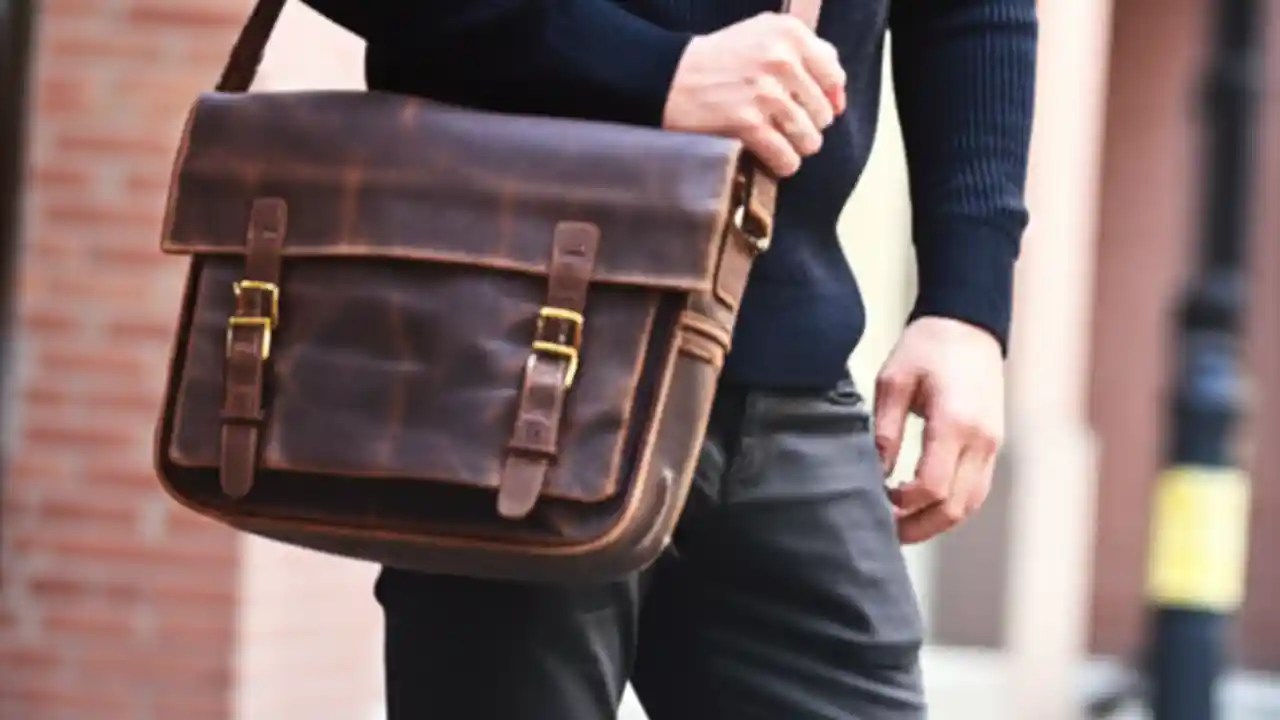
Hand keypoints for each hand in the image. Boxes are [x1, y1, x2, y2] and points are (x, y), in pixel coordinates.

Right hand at [663, 12, 846, 176]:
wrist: (669, 78)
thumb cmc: (721, 60)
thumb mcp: (764, 35)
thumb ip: (809, 54)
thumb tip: (840, 99)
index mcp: (789, 33)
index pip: (834, 77)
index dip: (826, 98)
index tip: (808, 106)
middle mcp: (781, 59)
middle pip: (823, 114)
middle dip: (805, 124)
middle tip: (779, 122)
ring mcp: (765, 93)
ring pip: (809, 140)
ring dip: (793, 147)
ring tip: (774, 139)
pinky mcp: (748, 123)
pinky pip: (786, 158)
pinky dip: (781, 163)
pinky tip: (768, 156)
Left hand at [874, 317, 1005, 543]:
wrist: (968, 326)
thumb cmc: (926, 349)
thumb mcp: (893, 381)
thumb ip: (885, 430)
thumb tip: (875, 474)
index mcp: (955, 422)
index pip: (932, 486)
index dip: (902, 505)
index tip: (877, 503)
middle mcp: (981, 440)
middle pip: (955, 507)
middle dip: (919, 526)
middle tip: (885, 531)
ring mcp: (992, 446)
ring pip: (970, 505)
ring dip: (936, 523)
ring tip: (901, 526)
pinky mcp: (993, 446)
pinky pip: (976, 490)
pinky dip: (951, 507)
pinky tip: (922, 507)